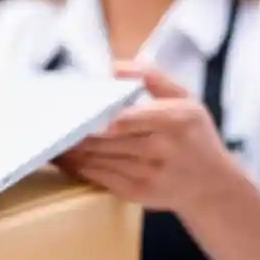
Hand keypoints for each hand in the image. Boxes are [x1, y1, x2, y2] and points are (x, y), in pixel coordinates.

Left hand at [57, 62, 238, 214]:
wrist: (212, 187)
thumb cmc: (194, 136)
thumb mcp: (186, 99)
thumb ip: (152, 78)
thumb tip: (114, 66)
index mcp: (175, 119)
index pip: (127, 118)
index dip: (97, 118)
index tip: (73, 111)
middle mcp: (162, 149)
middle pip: (104, 140)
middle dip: (73, 133)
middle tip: (47, 123)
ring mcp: (148, 173)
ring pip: (96, 159)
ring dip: (69, 151)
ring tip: (48, 138)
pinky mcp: (136, 192)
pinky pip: (98, 177)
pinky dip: (77, 167)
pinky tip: (63, 157)